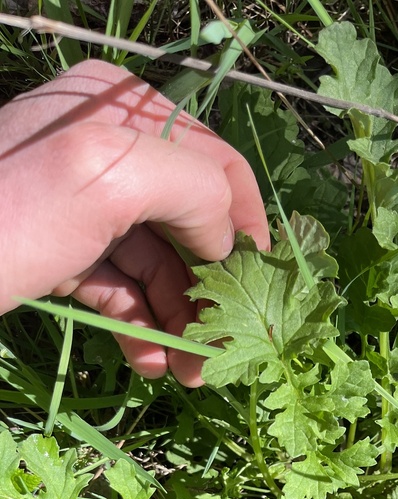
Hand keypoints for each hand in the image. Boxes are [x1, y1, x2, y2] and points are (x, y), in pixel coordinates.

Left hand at [0, 59, 268, 386]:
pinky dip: (141, 324)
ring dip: (180, 319)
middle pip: (191, 224)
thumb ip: (190, 186)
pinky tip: (150, 361)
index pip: (216, 164)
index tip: (260, 289)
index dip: (247, 226)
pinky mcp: (61, 249)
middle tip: (223, 350)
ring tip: (191, 374)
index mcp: (122, 111)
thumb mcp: (104, 177)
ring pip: (158, 263)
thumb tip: (226, 238)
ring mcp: (84, 203)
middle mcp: (108, 150)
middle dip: (209, 287)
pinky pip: (121, 285)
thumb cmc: (5, 218)